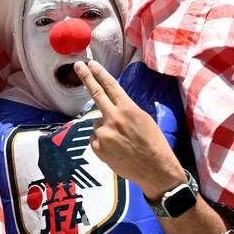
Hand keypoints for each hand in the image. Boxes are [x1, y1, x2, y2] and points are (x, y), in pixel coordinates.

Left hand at [73, 60, 186, 200]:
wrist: (155, 169)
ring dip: (105, 127)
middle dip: (86, 78)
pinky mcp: (97, 148)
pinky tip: (116, 149)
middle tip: (78, 66)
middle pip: (96, 94)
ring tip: (122, 141)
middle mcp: (113, 118)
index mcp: (128, 109)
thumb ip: (125, 110)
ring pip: (97, 122)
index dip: (100, 74)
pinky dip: (102, 141)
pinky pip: (95, 138)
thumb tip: (110, 106)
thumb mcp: (143, 119)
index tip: (91, 64)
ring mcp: (103, 133)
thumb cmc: (153, 143)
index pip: (111, 86)